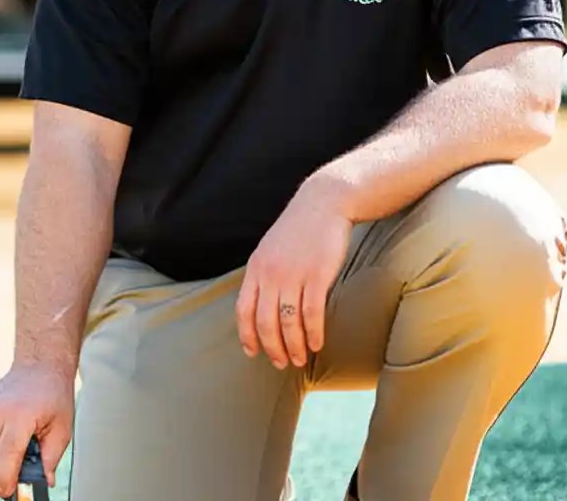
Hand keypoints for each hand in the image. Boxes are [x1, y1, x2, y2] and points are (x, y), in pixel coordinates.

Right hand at [0, 362, 74, 497]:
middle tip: (21, 468)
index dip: (6, 479)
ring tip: (15, 452)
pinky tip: (5, 441)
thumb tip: (44, 482)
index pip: (7, 457)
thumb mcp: (62, 428)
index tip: (7, 492)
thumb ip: (51, 458)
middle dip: (3, 472)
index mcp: (20, 417)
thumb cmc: (54, 396)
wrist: (39, 366)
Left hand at [236, 179, 352, 368]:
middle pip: (265, 322)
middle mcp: (270, 274)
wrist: (323, 203)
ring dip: (294, 346)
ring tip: (300, 359)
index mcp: (255, 269)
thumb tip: (261, 305)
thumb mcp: (270, 249)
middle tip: (280, 363)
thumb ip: (264, 275)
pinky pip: (312, 313)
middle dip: (272, 348)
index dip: (246, 335)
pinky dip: (313, 333)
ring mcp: (294, 275)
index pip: (243, 310)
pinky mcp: (318, 275)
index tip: (252, 353)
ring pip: (289, 322)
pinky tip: (317, 344)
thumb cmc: (298, 229)